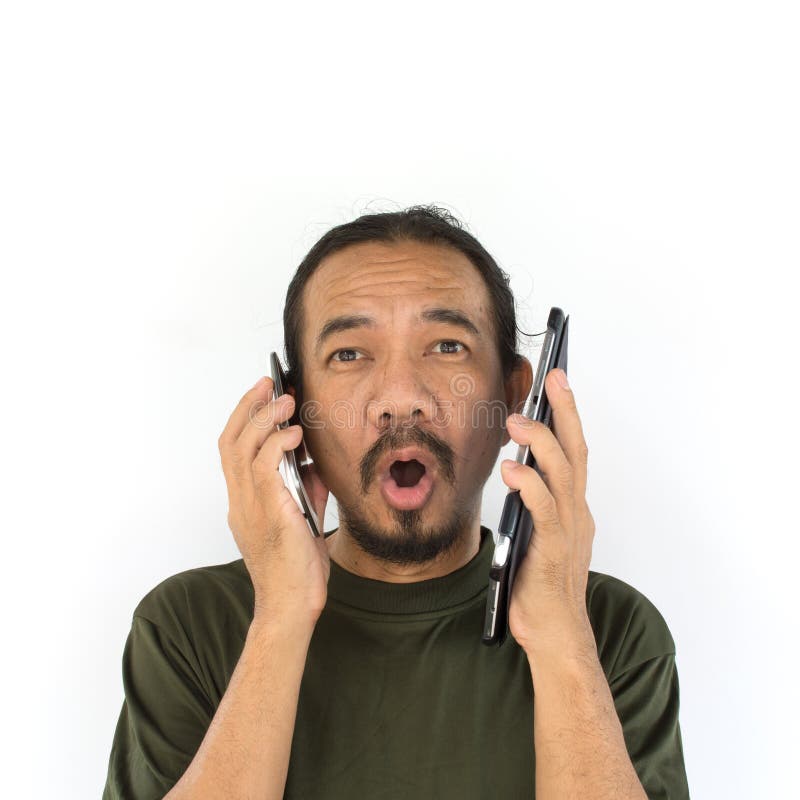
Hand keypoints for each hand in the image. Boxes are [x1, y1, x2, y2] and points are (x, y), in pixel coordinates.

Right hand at [217, 376, 330, 627]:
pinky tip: (295, 434)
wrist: (293, 604)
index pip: (233, 449)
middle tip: (268, 384)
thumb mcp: (302, 516)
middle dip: (248, 406)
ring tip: (286, 401)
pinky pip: (263, 466)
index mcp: (244, 500)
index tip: (263, 395)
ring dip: (264, 418)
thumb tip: (314, 459)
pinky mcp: (267, 511)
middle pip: (230, 440)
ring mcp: (248, 506)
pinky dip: (277, 443)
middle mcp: (239, 500)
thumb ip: (304, 487)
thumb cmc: (296, 567)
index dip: (244, 418)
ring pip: (242, 447)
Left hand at [500, 368, 595, 658]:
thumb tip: (517, 469)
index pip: (573, 450)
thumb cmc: (542, 585)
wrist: (556, 634)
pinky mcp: (555, 549)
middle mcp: (577, 512)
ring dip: (542, 442)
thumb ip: (533, 502)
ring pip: (562, 473)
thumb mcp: (536, 533)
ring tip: (518, 420)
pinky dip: (529, 485)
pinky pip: (544, 509)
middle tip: (554, 377)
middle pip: (576, 450)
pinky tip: (512, 468)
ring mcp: (569, 530)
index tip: (556, 382)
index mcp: (572, 506)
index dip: (566, 415)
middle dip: (565, 410)